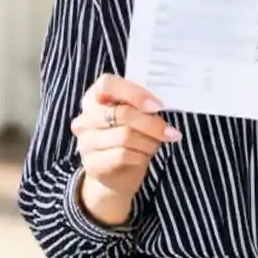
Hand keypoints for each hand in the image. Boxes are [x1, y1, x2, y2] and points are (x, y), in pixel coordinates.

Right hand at [70, 74, 180, 224]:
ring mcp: (86, 142)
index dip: (134, 93)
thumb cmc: (129, 136)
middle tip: (171, 132)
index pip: (107, 84)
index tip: (157, 105)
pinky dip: (141, 156)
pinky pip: (123, 155)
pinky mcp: (92, 163)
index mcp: (94, 97)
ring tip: (156, 144)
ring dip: (149, 142)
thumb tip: (158, 104)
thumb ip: (142, 104)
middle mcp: (85, 118)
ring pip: (125, 136)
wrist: (117, 173)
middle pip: (122, 113)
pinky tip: (145, 156)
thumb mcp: (136, 114)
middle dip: (152, 124)